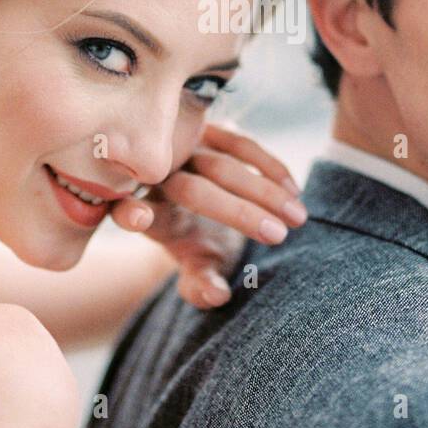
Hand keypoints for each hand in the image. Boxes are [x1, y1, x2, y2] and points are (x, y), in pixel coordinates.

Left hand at [108, 123, 306, 310]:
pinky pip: (242, 145)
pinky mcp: (210, 132)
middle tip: (279, 236)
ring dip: (265, 191)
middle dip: (238, 213)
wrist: (210, 206)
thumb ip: (202, 286)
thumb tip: (218, 295)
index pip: (128, 211)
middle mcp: (162, 177)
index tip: (140, 218)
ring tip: (299, 218)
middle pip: (193, 191)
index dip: (129, 213)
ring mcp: (186, 149)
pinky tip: (295, 192)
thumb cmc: (201, 244)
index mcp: (147, 214)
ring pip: (223, 166)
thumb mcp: (200, 268)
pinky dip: (271, 168)